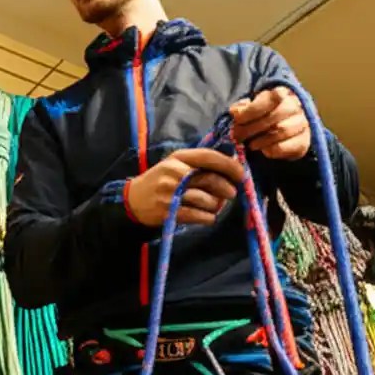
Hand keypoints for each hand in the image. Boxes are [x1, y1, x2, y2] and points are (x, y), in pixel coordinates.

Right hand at [126, 148, 242, 226]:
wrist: (132, 201)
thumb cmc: (160, 181)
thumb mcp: (176, 165)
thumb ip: (200, 164)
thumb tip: (232, 162)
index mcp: (178, 158)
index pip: (208, 157)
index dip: (229, 165)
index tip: (242, 173)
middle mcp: (174, 173)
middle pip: (210, 180)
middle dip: (226, 188)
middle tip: (231, 193)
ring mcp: (171, 193)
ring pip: (207, 200)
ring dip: (216, 206)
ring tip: (213, 206)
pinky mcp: (170, 212)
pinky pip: (200, 216)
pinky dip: (208, 218)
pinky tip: (207, 216)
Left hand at [229, 86, 310, 160]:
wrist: (285, 127)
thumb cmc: (265, 115)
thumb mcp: (252, 106)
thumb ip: (243, 108)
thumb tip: (236, 111)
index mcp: (282, 93)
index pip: (270, 99)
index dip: (251, 110)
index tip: (237, 119)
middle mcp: (296, 106)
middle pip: (274, 117)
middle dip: (251, 129)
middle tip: (238, 136)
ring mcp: (302, 123)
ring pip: (281, 132)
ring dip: (261, 141)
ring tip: (250, 145)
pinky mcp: (304, 141)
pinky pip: (288, 147)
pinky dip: (273, 150)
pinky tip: (264, 150)